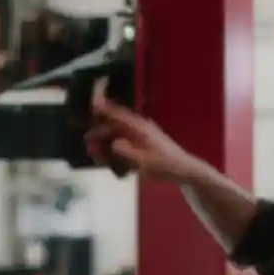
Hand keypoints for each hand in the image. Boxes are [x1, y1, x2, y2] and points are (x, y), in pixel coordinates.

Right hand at [85, 87, 204, 183]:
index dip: (102, 107)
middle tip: (89, 145)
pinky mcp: (143, 144)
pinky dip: (115, 149)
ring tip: (98, 157)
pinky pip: (124, 142)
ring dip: (106, 144)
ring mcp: (141, 135)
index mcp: (139, 127)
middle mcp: (139, 128)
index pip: (116, 113)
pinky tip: (111, 161)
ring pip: (117, 135)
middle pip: (114, 125)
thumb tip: (113, 143)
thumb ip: (127, 151)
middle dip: (100, 134)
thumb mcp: (144, 162)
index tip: (90, 104)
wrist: (184, 170)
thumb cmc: (165, 166)